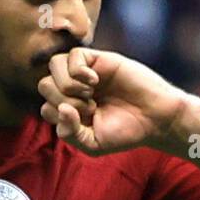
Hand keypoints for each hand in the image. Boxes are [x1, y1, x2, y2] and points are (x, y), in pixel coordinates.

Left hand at [38, 48, 190, 156]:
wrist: (155, 118)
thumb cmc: (126, 132)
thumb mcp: (92, 143)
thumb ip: (69, 132)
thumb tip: (59, 108)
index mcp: (70, 110)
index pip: (46, 107)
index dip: (59, 116)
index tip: (84, 121)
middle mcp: (74, 89)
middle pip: (44, 85)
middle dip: (61, 99)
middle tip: (89, 107)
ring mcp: (85, 72)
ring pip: (53, 65)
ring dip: (67, 83)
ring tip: (89, 93)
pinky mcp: (98, 59)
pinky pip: (72, 55)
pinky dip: (78, 70)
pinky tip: (95, 81)